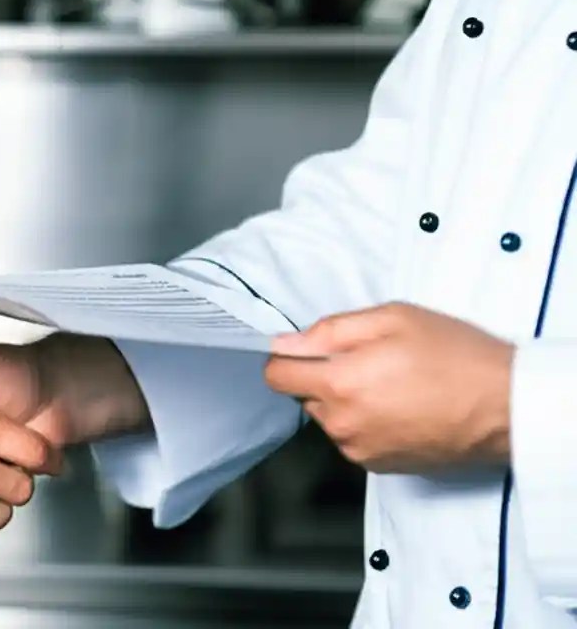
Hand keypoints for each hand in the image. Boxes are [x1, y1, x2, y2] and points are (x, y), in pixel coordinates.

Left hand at [267, 302, 513, 472]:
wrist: (505, 406)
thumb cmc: (456, 356)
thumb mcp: (392, 318)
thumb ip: (331, 330)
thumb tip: (287, 342)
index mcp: (339, 383)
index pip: (277, 375)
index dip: (287, 357)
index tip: (304, 350)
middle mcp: (342, 422)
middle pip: (305, 394)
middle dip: (325, 376)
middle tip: (369, 361)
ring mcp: (359, 448)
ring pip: (330, 417)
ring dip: (347, 400)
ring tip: (393, 383)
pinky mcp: (378, 465)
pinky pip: (353, 437)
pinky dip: (366, 422)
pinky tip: (401, 407)